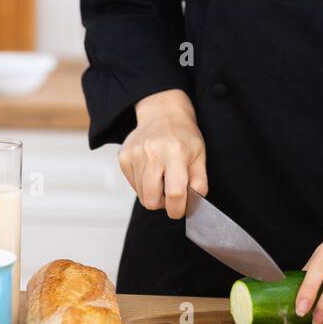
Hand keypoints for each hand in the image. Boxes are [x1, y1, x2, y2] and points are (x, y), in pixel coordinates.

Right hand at [118, 89, 206, 218]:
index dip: (178, 208)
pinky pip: (133, 185)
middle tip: (171, 193)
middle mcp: (151, 154)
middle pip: (151, 200)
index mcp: (174, 153)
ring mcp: (134, 156)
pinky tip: (152, 170)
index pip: (175, 193)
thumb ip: (199, 181)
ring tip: (162, 176)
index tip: (181, 209)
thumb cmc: (183, 135)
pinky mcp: (123, 158)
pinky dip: (144, 184)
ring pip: (141, 195)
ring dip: (153, 193)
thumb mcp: (199, 155)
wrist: (161, 114)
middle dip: (162, 204)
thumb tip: (195, 204)